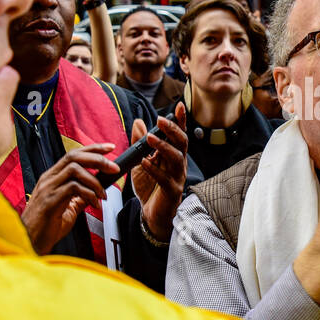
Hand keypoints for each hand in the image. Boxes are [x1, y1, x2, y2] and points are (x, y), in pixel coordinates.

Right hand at [20, 142, 116, 253]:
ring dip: (95, 180)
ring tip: (103, 194)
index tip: (110, 148)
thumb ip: (78, 198)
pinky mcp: (50, 201)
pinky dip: (89, 194)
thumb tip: (94, 192)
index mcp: (52, 178)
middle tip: (114, 168)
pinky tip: (95, 205)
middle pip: (74, 156)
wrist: (31, 242)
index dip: (93, 149)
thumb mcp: (66, 208)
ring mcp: (48, 188)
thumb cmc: (46, 226)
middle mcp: (49, 179)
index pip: (73, 155)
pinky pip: (73, 188)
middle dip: (98, 159)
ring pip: (74, 169)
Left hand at [130, 103, 188, 241]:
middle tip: (160, 120)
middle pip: (182, 143)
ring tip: (150, 138)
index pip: (179, 134)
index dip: (180, 121)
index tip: (179, 106)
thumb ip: (139, 143)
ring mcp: (177, 177)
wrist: (151, 213)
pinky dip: (154, 170)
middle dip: (173, 130)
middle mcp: (179, 164)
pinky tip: (144, 162)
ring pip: (176, 159)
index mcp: (173, 155)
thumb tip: (137, 122)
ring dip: (163, 147)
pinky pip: (165, 179)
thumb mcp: (140, 161)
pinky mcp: (171, 191)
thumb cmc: (149, 187)